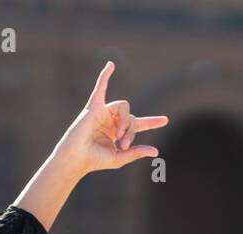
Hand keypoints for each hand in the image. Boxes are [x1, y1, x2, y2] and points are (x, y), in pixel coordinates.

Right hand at [55, 61, 167, 175]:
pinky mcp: (93, 107)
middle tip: (123, 145)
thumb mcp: (120, 157)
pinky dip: (105, 76)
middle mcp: (111, 120)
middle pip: (131, 117)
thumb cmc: (95, 160)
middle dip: (130, 131)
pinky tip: (111, 65)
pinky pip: (101, 88)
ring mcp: (103, 112)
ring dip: (124, 122)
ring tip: (118, 136)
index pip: (138, 124)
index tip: (165, 120)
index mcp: (117, 132)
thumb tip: (155, 152)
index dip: (151, 122)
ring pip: (123, 106)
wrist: (77, 157)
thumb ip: (136, 152)